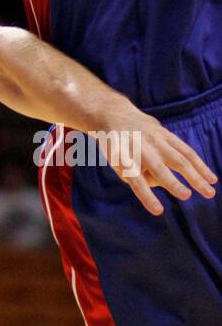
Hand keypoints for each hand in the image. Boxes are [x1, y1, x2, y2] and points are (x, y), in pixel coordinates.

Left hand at [91, 111, 216, 215]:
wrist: (114, 115)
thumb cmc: (118, 149)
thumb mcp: (118, 165)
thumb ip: (141, 177)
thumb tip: (167, 183)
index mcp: (123, 158)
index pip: (134, 180)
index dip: (147, 196)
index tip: (158, 210)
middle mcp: (139, 147)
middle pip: (158, 168)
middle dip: (173, 183)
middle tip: (188, 196)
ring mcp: (154, 139)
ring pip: (178, 158)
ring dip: (195, 175)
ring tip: (210, 192)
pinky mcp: (165, 134)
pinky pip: (186, 150)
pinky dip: (199, 164)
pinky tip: (211, 178)